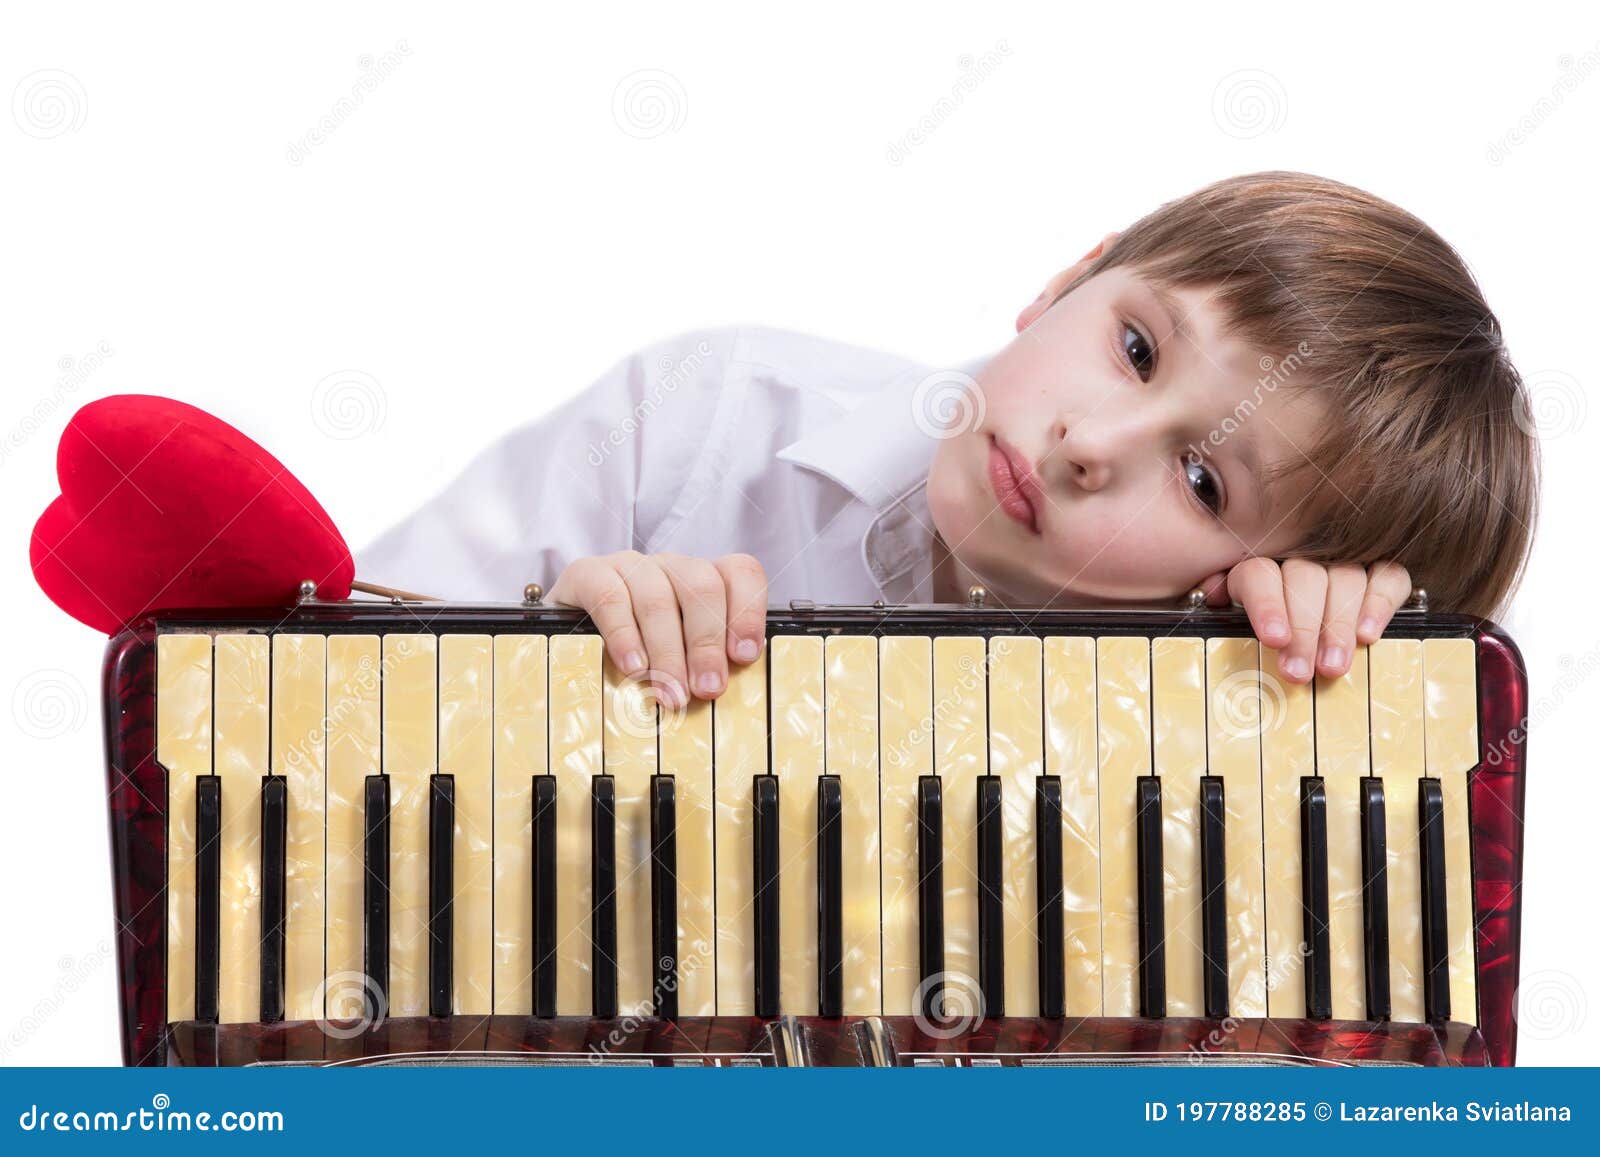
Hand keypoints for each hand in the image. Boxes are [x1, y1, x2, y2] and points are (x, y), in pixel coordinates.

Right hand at [547, 551, 767, 704]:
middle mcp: (668, 566)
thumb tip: (725, 689)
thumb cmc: (634, 651)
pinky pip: (610, 597)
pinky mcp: (587, 574)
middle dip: (707, 642)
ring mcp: (629, 566)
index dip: (747, 611)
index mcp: (700, 579)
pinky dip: (625, 636)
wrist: (565, 634)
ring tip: (672, 694)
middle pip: (701, 585)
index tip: (744, 656)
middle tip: (707, 689)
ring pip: (658, 597)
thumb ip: (705, 664)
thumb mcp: (678, 656)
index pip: (738, 572)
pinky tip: (633, 668)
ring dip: (668, 652)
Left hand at [1195, 558, 1412, 683]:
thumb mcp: (1234, 610)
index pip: (1259, 573)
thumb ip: (1223, 598)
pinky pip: (1388, 576)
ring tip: (1332, 667)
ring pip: (1345, 579)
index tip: (1274, 639)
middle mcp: (1301, 555)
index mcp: (1259, 563)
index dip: (1266, 605)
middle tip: (1301, 673)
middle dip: (1303, 630)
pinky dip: (1380, 603)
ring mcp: (1343, 559)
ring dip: (1338, 626)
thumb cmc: (1266, 620)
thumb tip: (1213, 592)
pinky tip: (1369, 635)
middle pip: (1304, 580)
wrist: (1303, 609)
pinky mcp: (1380, 570)